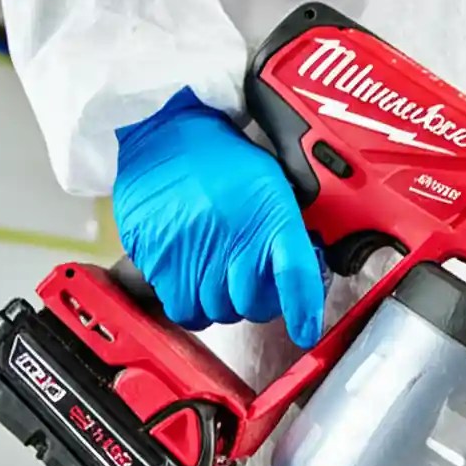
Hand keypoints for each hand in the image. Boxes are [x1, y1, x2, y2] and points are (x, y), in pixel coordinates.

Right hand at [112, 87, 324, 347]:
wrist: (167, 135)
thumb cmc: (223, 161)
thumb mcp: (271, 184)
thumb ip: (286, 230)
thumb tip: (301, 276)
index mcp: (270, 215)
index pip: (295, 273)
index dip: (303, 308)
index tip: (306, 330)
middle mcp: (234, 237)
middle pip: (253, 305)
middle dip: (256, 301)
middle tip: (248, 280)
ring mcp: (195, 252)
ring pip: (218, 312)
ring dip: (221, 302)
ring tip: (216, 273)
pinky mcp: (160, 261)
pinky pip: (182, 308)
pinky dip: (190, 303)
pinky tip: (192, 278)